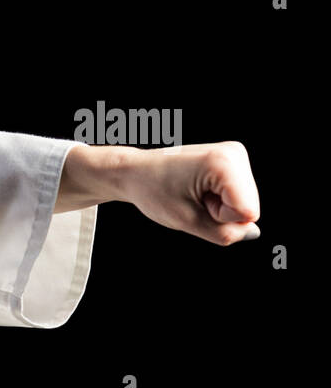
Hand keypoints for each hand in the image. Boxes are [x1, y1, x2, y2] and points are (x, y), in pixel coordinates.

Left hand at [123, 142, 260, 246]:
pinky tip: (197, 188)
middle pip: (248, 206)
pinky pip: (238, 194)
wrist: (135, 171)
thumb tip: (253, 232)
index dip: (220, 218)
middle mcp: (235, 153)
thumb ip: (224, 233)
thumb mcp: (187, 221)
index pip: (247, 213)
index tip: (194, 203)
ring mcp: (235, 154)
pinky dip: (218, 198)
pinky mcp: (232, 158)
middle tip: (191, 199)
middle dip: (220, 212)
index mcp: (224, 163)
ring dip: (218, 206)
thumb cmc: (153, 192)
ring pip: (244, 202)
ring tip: (192, 193)